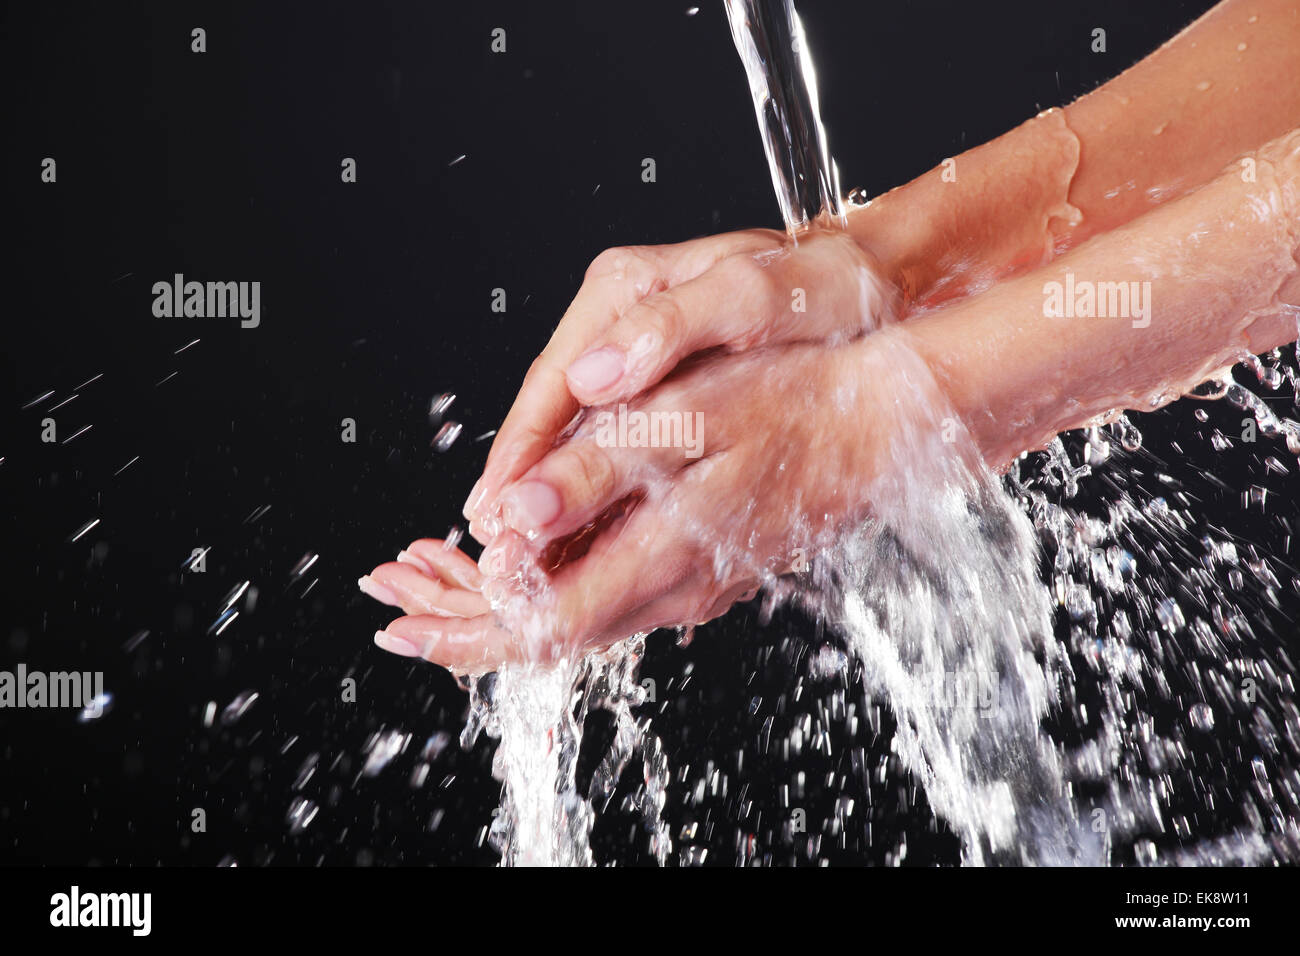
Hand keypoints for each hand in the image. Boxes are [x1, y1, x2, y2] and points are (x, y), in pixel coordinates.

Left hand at [364, 331, 939, 670]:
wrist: (884, 422)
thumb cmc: (790, 403)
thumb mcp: (687, 420)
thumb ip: (594, 473)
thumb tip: (509, 520)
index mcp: (660, 558)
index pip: (539, 626)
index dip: (463, 629)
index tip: (397, 619)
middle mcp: (674, 592)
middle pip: (547, 635)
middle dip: (462, 619)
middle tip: (393, 592)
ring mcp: (694, 587)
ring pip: (578, 616)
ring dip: (502, 600)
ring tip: (435, 568)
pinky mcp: (706, 569)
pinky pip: (614, 594)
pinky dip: (554, 580)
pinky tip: (529, 551)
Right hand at [463, 228, 897, 542]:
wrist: (871, 278)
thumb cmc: (819, 283)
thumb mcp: (752, 295)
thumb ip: (672, 328)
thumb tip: (594, 376)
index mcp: (627, 287)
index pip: (552, 379)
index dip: (522, 450)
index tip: (500, 509)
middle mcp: (621, 315)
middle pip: (551, 407)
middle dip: (522, 479)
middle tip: (499, 547)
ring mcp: (639, 345)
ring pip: (577, 425)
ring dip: (551, 487)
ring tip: (529, 550)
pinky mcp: (663, 372)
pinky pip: (613, 431)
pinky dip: (594, 478)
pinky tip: (589, 524)